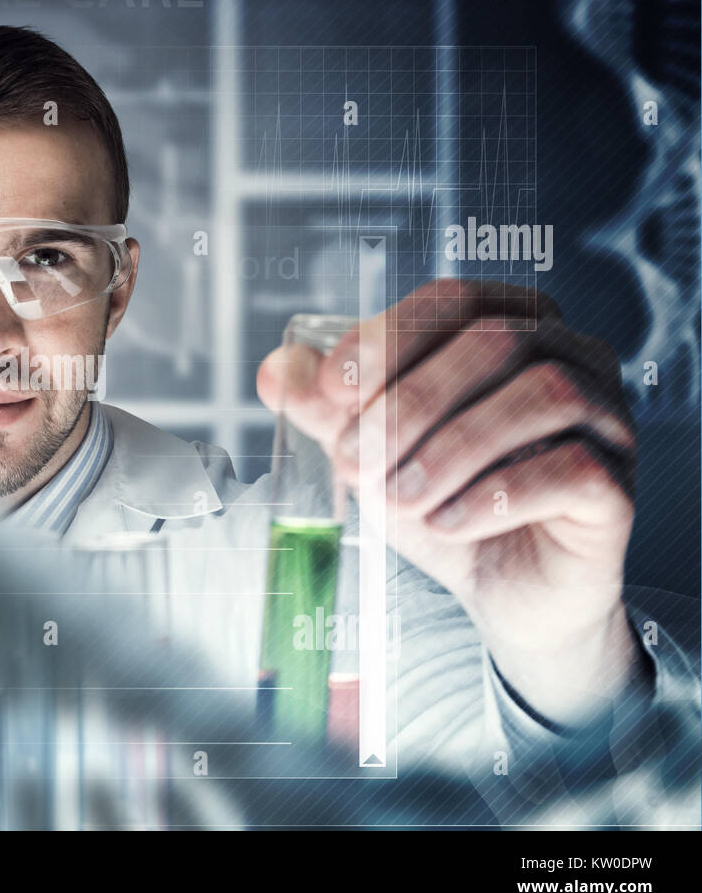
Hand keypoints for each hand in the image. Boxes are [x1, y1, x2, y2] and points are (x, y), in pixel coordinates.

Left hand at [257, 280, 647, 728]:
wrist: (502, 592)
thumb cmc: (443, 502)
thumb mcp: (373, 452)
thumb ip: (326, 410)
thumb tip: (275, 369)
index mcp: (510, 323)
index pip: (452, 300)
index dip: (389, 338)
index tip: (333, 391)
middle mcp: (571, 356)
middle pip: (496, 341)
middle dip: (410, 402)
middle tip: (354, 461)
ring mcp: (608, 418)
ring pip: (541, 396)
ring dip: (451, 448)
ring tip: (398, 496)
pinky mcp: (617, 487)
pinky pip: (570, 469)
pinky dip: (495, 495)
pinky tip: (446, 524)